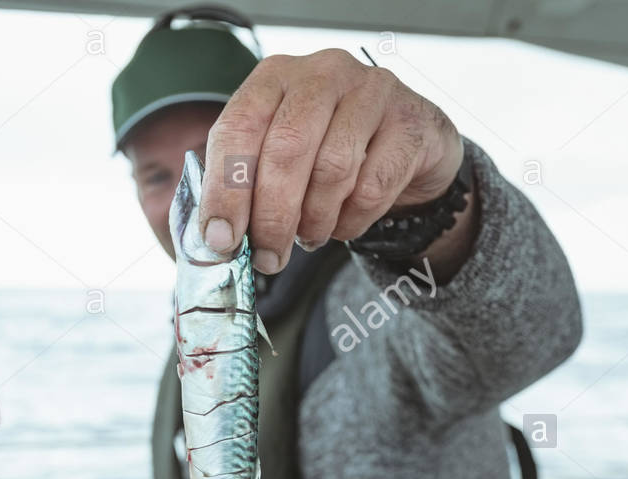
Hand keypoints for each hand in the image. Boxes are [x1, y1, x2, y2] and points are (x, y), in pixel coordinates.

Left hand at [199, 50, 467, 273]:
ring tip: (309, 236)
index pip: (238, 129)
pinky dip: (351, 221)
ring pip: (332, 170)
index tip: (221, 240)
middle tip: (268, 258)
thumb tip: (217, 241)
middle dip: (271, 216)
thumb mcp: (278, 158)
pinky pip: (372, 188)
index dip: (225, 190)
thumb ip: (245, 187)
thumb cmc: (326, 153)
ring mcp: (372, 90)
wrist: (406, 147)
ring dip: (314, 220)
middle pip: (286, 149)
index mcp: (274, 77)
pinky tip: (343, 224)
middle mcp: (322, 72)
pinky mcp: (410, 121)